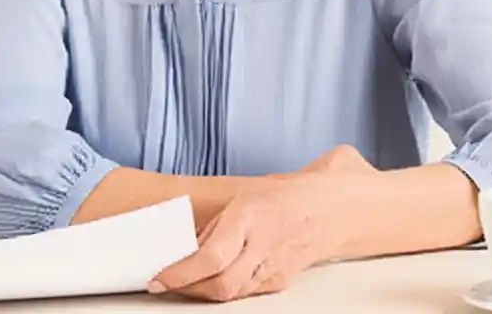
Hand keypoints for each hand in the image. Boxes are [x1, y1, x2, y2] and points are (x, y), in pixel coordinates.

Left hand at [150, 146, 373, 301]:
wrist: (333, 211)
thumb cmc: (283, 197)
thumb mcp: (240, 199)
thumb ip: (212, 228)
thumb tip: (182, 251)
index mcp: (251, 218)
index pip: (211, 257)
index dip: (181, 273)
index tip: (158, 278)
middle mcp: (264, 247)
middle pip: (221, 286)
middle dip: (187, 289)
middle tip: (164, 283)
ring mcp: (275, 269)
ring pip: (231, 294)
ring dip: (201, 292)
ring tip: (181, 280)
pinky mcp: (279, 282)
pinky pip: (243, 293)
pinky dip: (221, 289)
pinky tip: (208, 280)